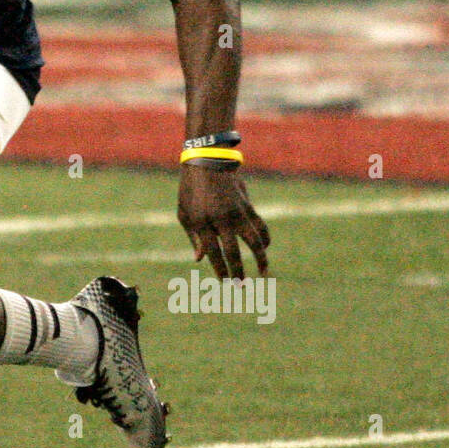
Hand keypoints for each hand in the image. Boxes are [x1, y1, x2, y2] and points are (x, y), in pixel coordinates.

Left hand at [177, 165, 270, 279]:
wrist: (208, 161)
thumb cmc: (190, 189)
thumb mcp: (184, 212)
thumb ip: (193, 237)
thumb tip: (199, 260)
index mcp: (201, 222)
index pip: (213, 253)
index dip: (220, 270)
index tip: (225, 282)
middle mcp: (221, 220)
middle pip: (233, 253)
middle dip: (238, 272)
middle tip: (240, 287)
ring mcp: (237, 213)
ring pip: (254, 241)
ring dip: (260, 259)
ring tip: (262, 273)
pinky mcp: (247, 206)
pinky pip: (260, 226)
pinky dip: (264, 239)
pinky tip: (264, 248)